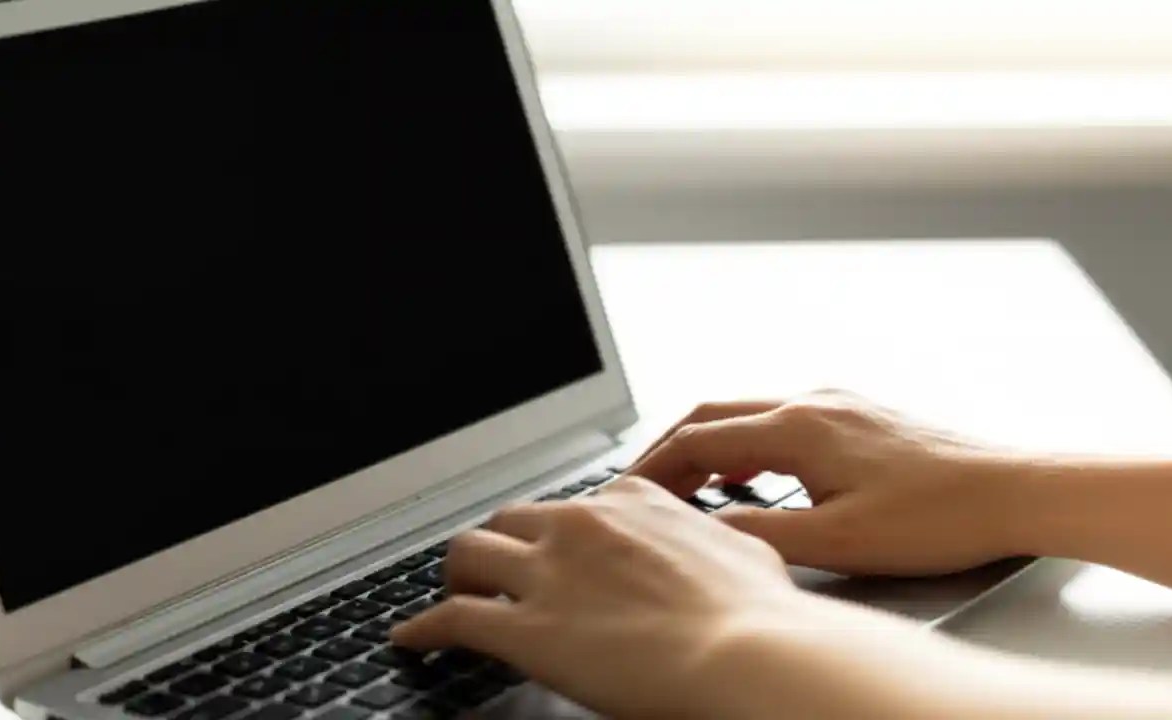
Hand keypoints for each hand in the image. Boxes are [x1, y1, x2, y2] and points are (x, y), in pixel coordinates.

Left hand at [391, 477, 847, 718]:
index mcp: (631, 502)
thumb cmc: (758, 613)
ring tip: (453, 594)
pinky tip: (413, 639)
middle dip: (499, 544)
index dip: (559, 532)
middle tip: (497, 570)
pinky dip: (424, 629)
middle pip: (510, 520)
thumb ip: (710, 542)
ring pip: (469, 554)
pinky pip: (453, 619)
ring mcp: (547, 573)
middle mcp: (580, 525)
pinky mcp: (523, 628)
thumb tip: (716, 548)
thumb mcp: (743, 551)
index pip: (574, 505)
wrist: (746, 653)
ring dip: (457, 575)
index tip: (556, 548)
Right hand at [627, 390, 1027, 575]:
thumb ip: (758, 535)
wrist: (1017, 491)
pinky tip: (755, 474)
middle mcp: (813, 400)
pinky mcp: (862, 414)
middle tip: (645, 486)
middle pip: (714, 414)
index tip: (629, 495)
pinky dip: (749, 444)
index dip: (654, 469)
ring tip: (690, 485)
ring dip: (711, 446)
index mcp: (798, 426)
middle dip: (671, 450)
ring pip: (749, 414)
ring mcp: (839, 402)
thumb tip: (700, 535)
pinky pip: (783, 419)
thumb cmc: (940, 517)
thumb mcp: (837, 540)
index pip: (697, 439)